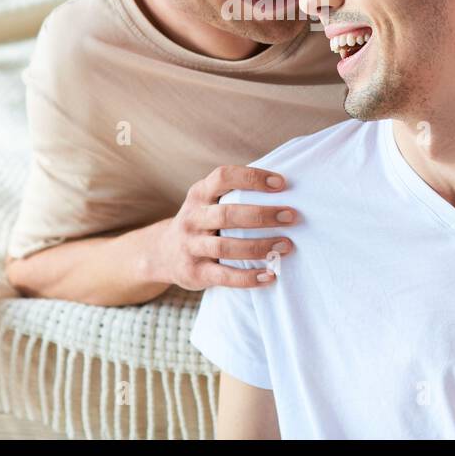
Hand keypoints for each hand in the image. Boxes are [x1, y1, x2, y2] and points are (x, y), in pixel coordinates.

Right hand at [151, 165, 296, 290]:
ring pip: (226, 247)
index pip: (223, 177)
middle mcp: (192, 218)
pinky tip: (270, 276)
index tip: (280, 183)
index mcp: (198, 194)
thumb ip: (233, 193)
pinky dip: (249, 278)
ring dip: (259, 246)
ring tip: (286, 246)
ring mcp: (191, 246)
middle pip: (227, 214)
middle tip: (291, 216)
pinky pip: (224, 276)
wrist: (163, 253)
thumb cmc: (202, 222)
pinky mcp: (194, 272)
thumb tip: (283, 188)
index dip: (251, 178)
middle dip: (262, 215)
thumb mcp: (207, 201)